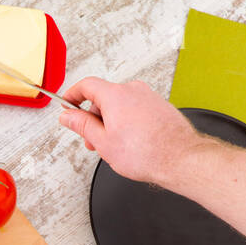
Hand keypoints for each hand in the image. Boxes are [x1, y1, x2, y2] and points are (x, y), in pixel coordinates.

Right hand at [59, 77, 203, 185]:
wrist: (179, 159)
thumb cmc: (146, 153)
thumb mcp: (102, 142)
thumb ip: (81, 125)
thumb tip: (68, 116)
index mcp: (116, 95)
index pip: (86, 85)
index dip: (72, 95)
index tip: (67, 105)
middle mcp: (133, 90)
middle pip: (104, 97)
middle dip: (94, 118)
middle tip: (92, 139)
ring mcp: (149, 97)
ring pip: (120, 105)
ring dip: (111, 122)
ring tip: (114, 146)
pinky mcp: (159, 106)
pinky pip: (135, 109)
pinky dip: (127, 122)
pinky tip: (130, 142)